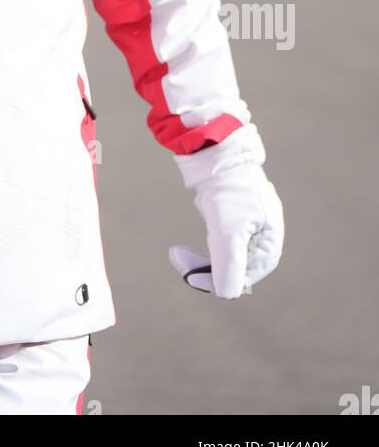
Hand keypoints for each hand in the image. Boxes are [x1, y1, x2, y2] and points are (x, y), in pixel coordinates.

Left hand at [170, 124, 283, 297]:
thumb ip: (229, 266)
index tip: (194, 278)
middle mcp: (263, 232)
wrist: (217, 151)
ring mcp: (249, 222)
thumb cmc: (229, 191)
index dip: (223, 279)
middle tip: (178, 261)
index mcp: (271, 238)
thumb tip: (227, 295)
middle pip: (236, 264)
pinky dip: (205, 244)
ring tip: (176, 253)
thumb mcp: (228, 232)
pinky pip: (220, 239)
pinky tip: (187, 242)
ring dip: (201, 258)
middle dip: (207, 267)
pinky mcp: (233, 213)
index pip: (249, 273)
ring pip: (225, 252)